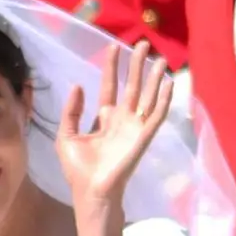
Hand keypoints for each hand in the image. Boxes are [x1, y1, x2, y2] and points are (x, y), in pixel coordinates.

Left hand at [55, 41, 174, 216]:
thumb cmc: (78, 169)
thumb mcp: (66, 136)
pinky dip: (164, 99)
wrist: (90, 192)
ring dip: (154, 78)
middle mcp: (122, 119)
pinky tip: (169, 83)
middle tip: (141, 44)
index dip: (112, 67)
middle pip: (132, 86)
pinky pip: (156, 115)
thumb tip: (78, 85)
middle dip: (136, 65)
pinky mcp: (143, 137)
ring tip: (160, 58)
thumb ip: (71, 111)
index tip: (114, 46)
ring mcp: (134, 127)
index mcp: (104, 118)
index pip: (110, 86)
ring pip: (147, 96)